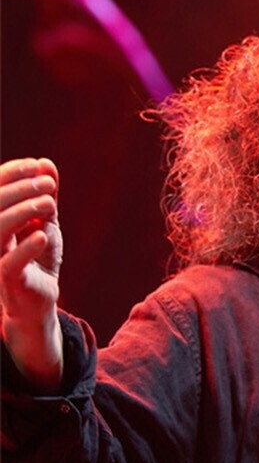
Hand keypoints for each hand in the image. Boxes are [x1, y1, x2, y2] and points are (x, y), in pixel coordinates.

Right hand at [0, 158, 64, 389]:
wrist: (38, 299)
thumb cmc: (37, 258)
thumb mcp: (45, 223)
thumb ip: (45, 197)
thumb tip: (46, 164)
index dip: (12, 174)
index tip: (36, 165)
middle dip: (20, 189)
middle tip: (48, 183)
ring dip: (23, 212)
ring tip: (49, 203)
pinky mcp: (5, 278)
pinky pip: (9, 262)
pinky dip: (26, 247)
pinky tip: (44, 234)